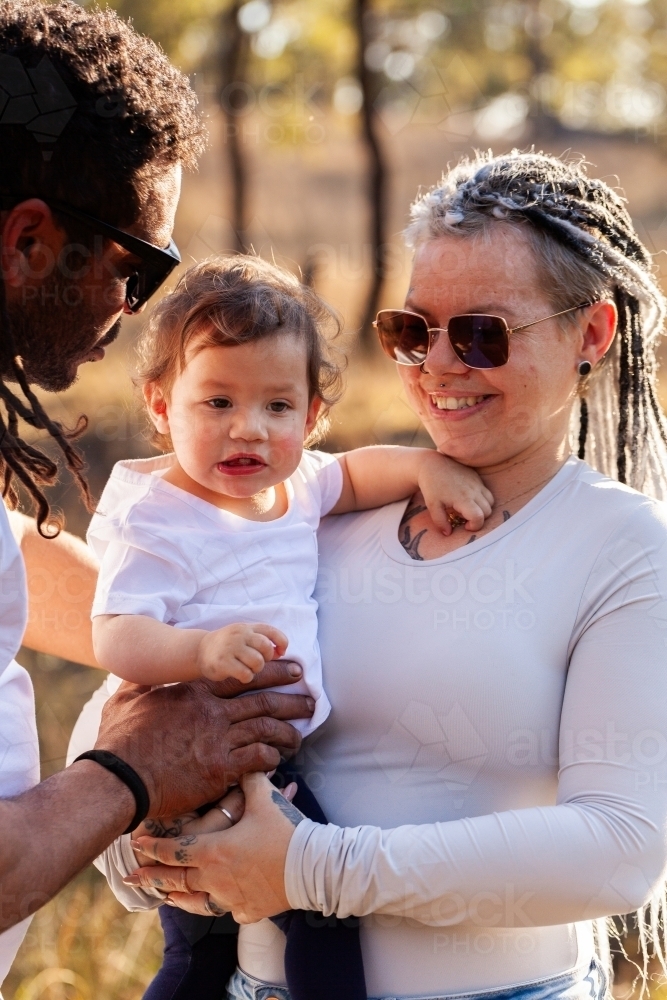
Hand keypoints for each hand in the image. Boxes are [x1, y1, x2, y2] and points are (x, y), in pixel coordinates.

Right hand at [94, 661, 312, 816]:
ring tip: (301, 735)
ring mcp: (218, 741)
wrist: (120, 777)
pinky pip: (257, 760)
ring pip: (265, 730)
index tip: (291, 670)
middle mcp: (212, 713)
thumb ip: (141, 683)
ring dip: (288, 732)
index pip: (242, 676)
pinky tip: (278, 760)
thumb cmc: (120, 740)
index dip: (272, 671)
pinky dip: (271, 758)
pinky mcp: (219, 770)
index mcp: (195, 693)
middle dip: (290, 699)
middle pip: (262, 701)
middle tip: (310, 700)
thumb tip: (137, 672)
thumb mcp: (127, 699)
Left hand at [124, 772, 303, 921]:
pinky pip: (224, 910)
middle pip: (175, 879)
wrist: (312, 867)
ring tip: (162, 896)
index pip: (173, 849)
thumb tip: (243, 762)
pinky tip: (209, 904)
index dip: (152, 847)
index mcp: (213, 850)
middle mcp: (214, 878)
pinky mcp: (247, 911)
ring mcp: (229, 898)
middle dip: (151, 877)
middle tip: (132, 877)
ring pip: (193, 901)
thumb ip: (248, 779)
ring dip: (175, 897)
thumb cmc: (284, 831)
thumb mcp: (264, 798)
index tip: (136, 844)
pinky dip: (212, 906)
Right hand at [196, 623, 287, 682]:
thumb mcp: (244, 637)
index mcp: (246, 627)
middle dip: (266, 658)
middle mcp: (239, 634)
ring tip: (248, 669)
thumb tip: (282, 652)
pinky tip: (240, 675)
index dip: (281, 642)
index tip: (281, 652)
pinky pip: (246, 673)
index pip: (271, 631)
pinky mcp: (222, 662)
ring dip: (256, 669)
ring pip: (258, 662)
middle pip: (266, 647)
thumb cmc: (228, 646)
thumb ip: (262, 641)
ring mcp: (230, 647)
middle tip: (258, 663)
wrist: (200, 651)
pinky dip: (247, 677)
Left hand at [418, 452, 493, 533]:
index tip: (465, 526)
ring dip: (483, 509)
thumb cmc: (431, 486)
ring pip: (491, 502)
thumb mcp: (432, 506)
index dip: (474, 526)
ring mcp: (477, 483)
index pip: (479, 517)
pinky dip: (482, 500)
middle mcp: (474, 490)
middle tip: (463, 517)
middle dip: (479, 519)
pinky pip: (487, 492)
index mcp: (463, 498)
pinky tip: (468, 499)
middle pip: (488, 511)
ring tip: (467, 509)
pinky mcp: (477, 477)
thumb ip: (440, 522)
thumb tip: (448, 533)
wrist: (432, 464)